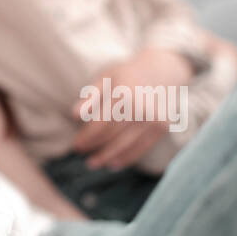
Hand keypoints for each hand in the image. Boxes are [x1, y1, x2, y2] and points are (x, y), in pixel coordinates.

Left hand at [70, 47, 193, 170]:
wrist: (160, 71)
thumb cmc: (126, 74)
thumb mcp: (106, 77)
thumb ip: (90, 96)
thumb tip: (74, 115)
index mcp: (124, 94)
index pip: (101, 123)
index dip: (87, 136)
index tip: (76, 144)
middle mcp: (141, 109)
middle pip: (113, 136)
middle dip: (95, 147)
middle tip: (80, 154)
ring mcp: (153, 120)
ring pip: (126, 146)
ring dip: (108, 157)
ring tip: (94, 163)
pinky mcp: (162, 128)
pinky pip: (142, 148)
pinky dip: (127, 158)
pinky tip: (113, 164)